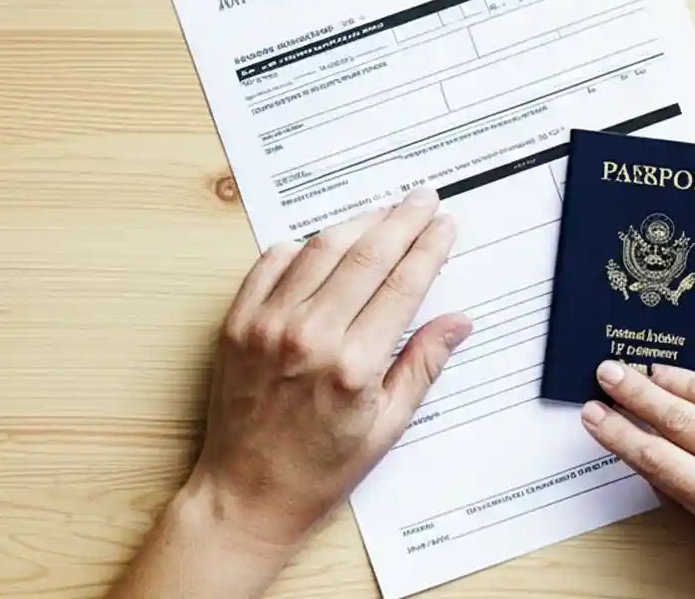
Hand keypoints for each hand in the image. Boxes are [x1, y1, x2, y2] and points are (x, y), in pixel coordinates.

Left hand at [108, 189, 471, 598]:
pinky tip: (323, 241)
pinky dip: (299, 245)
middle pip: (366, 256)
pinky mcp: (236, 324)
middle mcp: (309, 337)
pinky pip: (270, 264)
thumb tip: (458, 321)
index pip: (403, 285)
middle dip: (401, 221)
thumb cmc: (319, 469)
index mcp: (353, 366)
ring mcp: (266, 326)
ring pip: (320, 250)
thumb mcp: (387, 427)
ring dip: (357, 224)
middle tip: (423, 199)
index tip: (444, 225)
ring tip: (383, 212)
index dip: (428, 248)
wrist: (246, 494)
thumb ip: (422, 365)